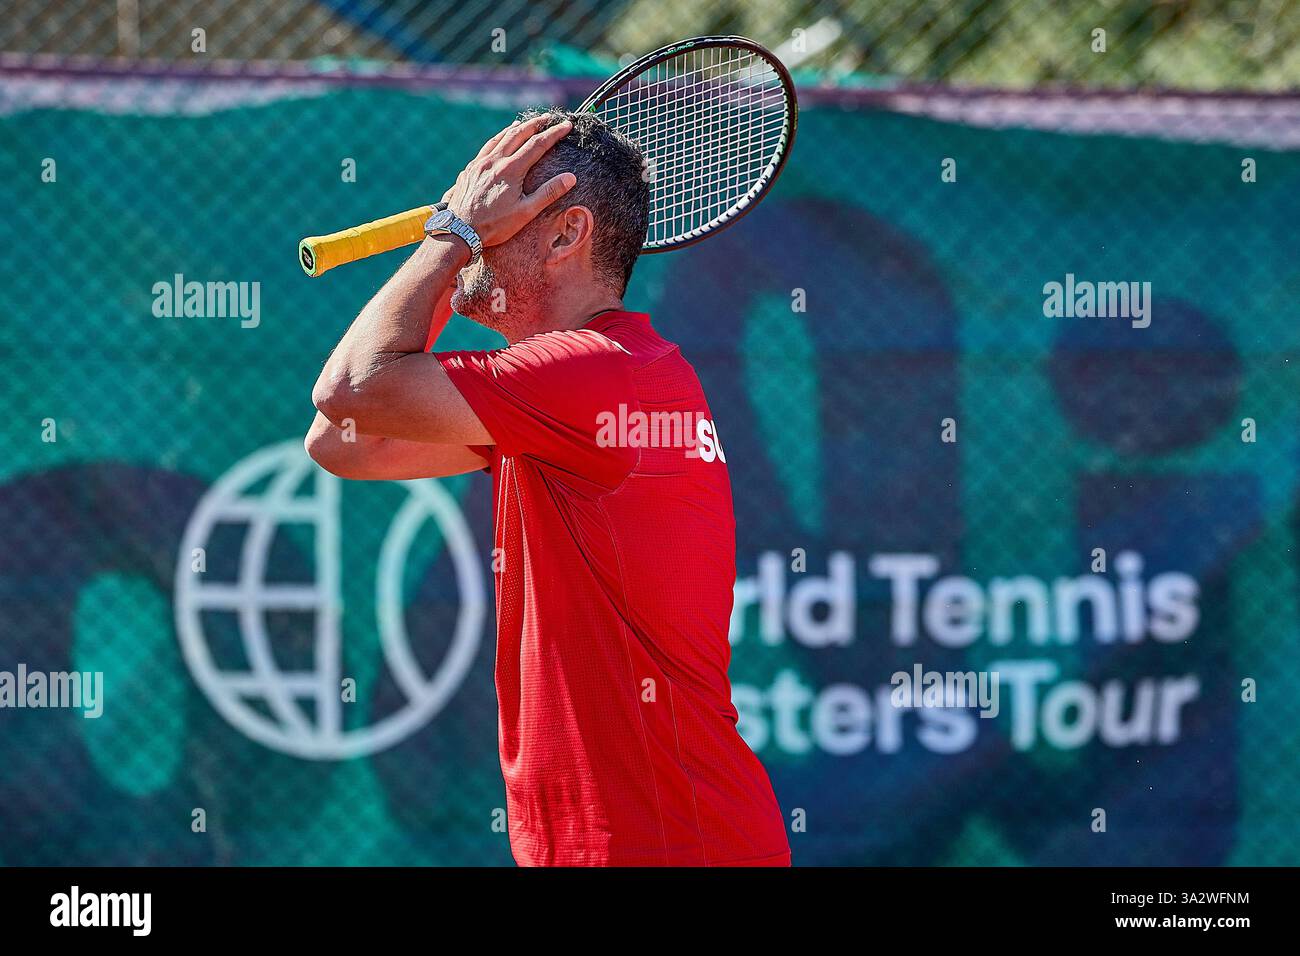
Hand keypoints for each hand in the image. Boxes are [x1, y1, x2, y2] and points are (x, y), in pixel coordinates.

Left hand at [441, 115, 577, 246]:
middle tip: (548, 119)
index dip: (554, 133)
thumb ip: (548, 193)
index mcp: (510, 170)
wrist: (460, 231)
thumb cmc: (495, 226)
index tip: (566, 126)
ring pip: (499, 138)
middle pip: (517, 134)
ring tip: (524, 124)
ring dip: (515, 128)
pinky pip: (486, 147)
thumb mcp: (525, 212)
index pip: (537, 144)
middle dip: (535, 124)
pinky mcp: (469, 170)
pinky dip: (497, 139)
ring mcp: (479, 164)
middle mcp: (494, 161)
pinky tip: (499, 141)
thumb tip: (570, 178)